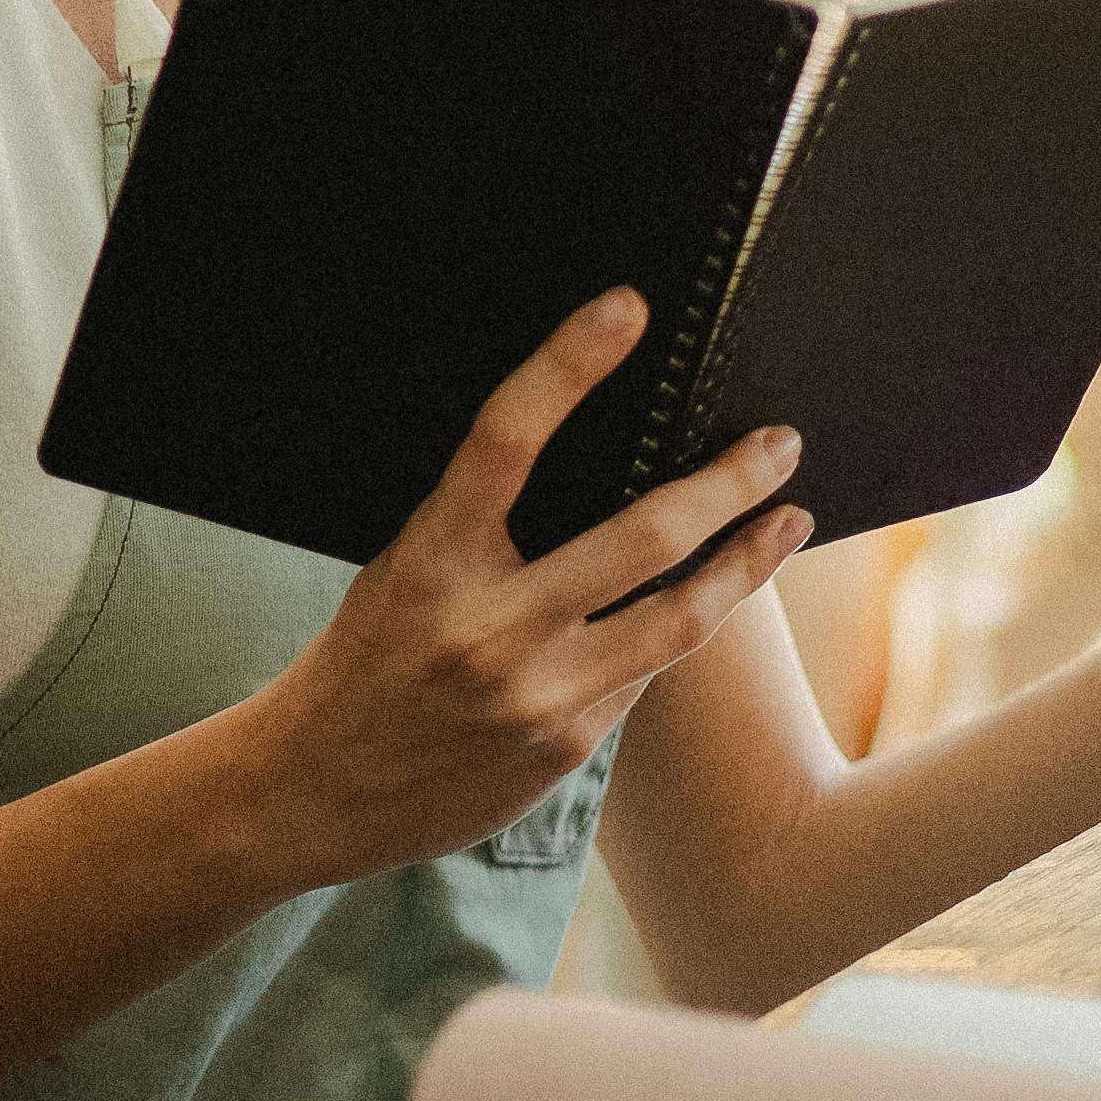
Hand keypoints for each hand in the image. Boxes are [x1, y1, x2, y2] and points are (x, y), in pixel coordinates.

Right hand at [230, 290, 812, 892]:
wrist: (313, 791)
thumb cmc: (363, 659)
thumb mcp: (400, 572)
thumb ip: (484, 528)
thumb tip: (597, 462)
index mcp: (431, 559)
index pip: (506, 438)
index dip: (569, 364)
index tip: (628, 309)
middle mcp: (489, 626)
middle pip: (643, 534)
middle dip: (729, 481)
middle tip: (779, 442)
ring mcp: (536, 694)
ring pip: (680, 615)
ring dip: (747, 561)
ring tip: (788, 519)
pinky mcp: (566, 746)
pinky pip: (646, 672)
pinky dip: (676, 628)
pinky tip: (704, 601)